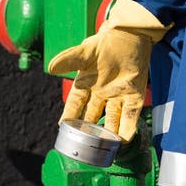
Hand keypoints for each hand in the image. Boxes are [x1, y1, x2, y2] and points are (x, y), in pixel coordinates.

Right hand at [48, 0, 168, 141]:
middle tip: (84, 147)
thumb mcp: (86, 52)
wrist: (131, 35)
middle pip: (93, 117)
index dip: (69, 117)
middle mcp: (102, 94)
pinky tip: (124, 140)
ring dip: (108, 134)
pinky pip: (130, 115)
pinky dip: (128, 127)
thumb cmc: (106, 43)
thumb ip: (70, 60)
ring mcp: (118, 95)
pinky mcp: (134, 95)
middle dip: (89, 132)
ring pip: (112, 120)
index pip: (75, 105)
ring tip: (104, 150)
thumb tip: (50, 67)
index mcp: (87, 84)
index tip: (62, 128)